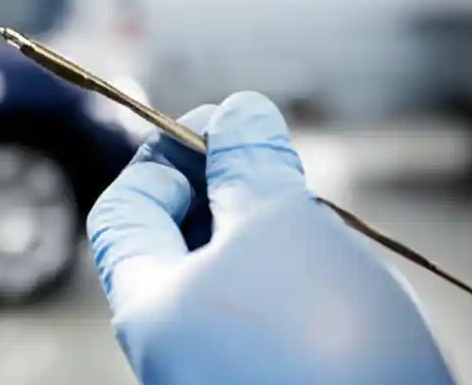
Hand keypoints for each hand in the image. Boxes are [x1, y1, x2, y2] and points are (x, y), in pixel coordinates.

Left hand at [87, 92, 453, 383]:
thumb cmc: (316, 346)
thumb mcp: (280, 230)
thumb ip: (251, 166)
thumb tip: (237, 112)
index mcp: (145, 304)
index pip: (124, 209)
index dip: (165, 155)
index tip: (222, 123)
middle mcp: (172, 346)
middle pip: (180, 242)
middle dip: (228, 192)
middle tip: (279, 168)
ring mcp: (220, 370)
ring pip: (235, 280)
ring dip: (273, 237)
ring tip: (320, 226)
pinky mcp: (277, 382)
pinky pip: (277, 321)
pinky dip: (303, 285)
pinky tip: (347, 284)